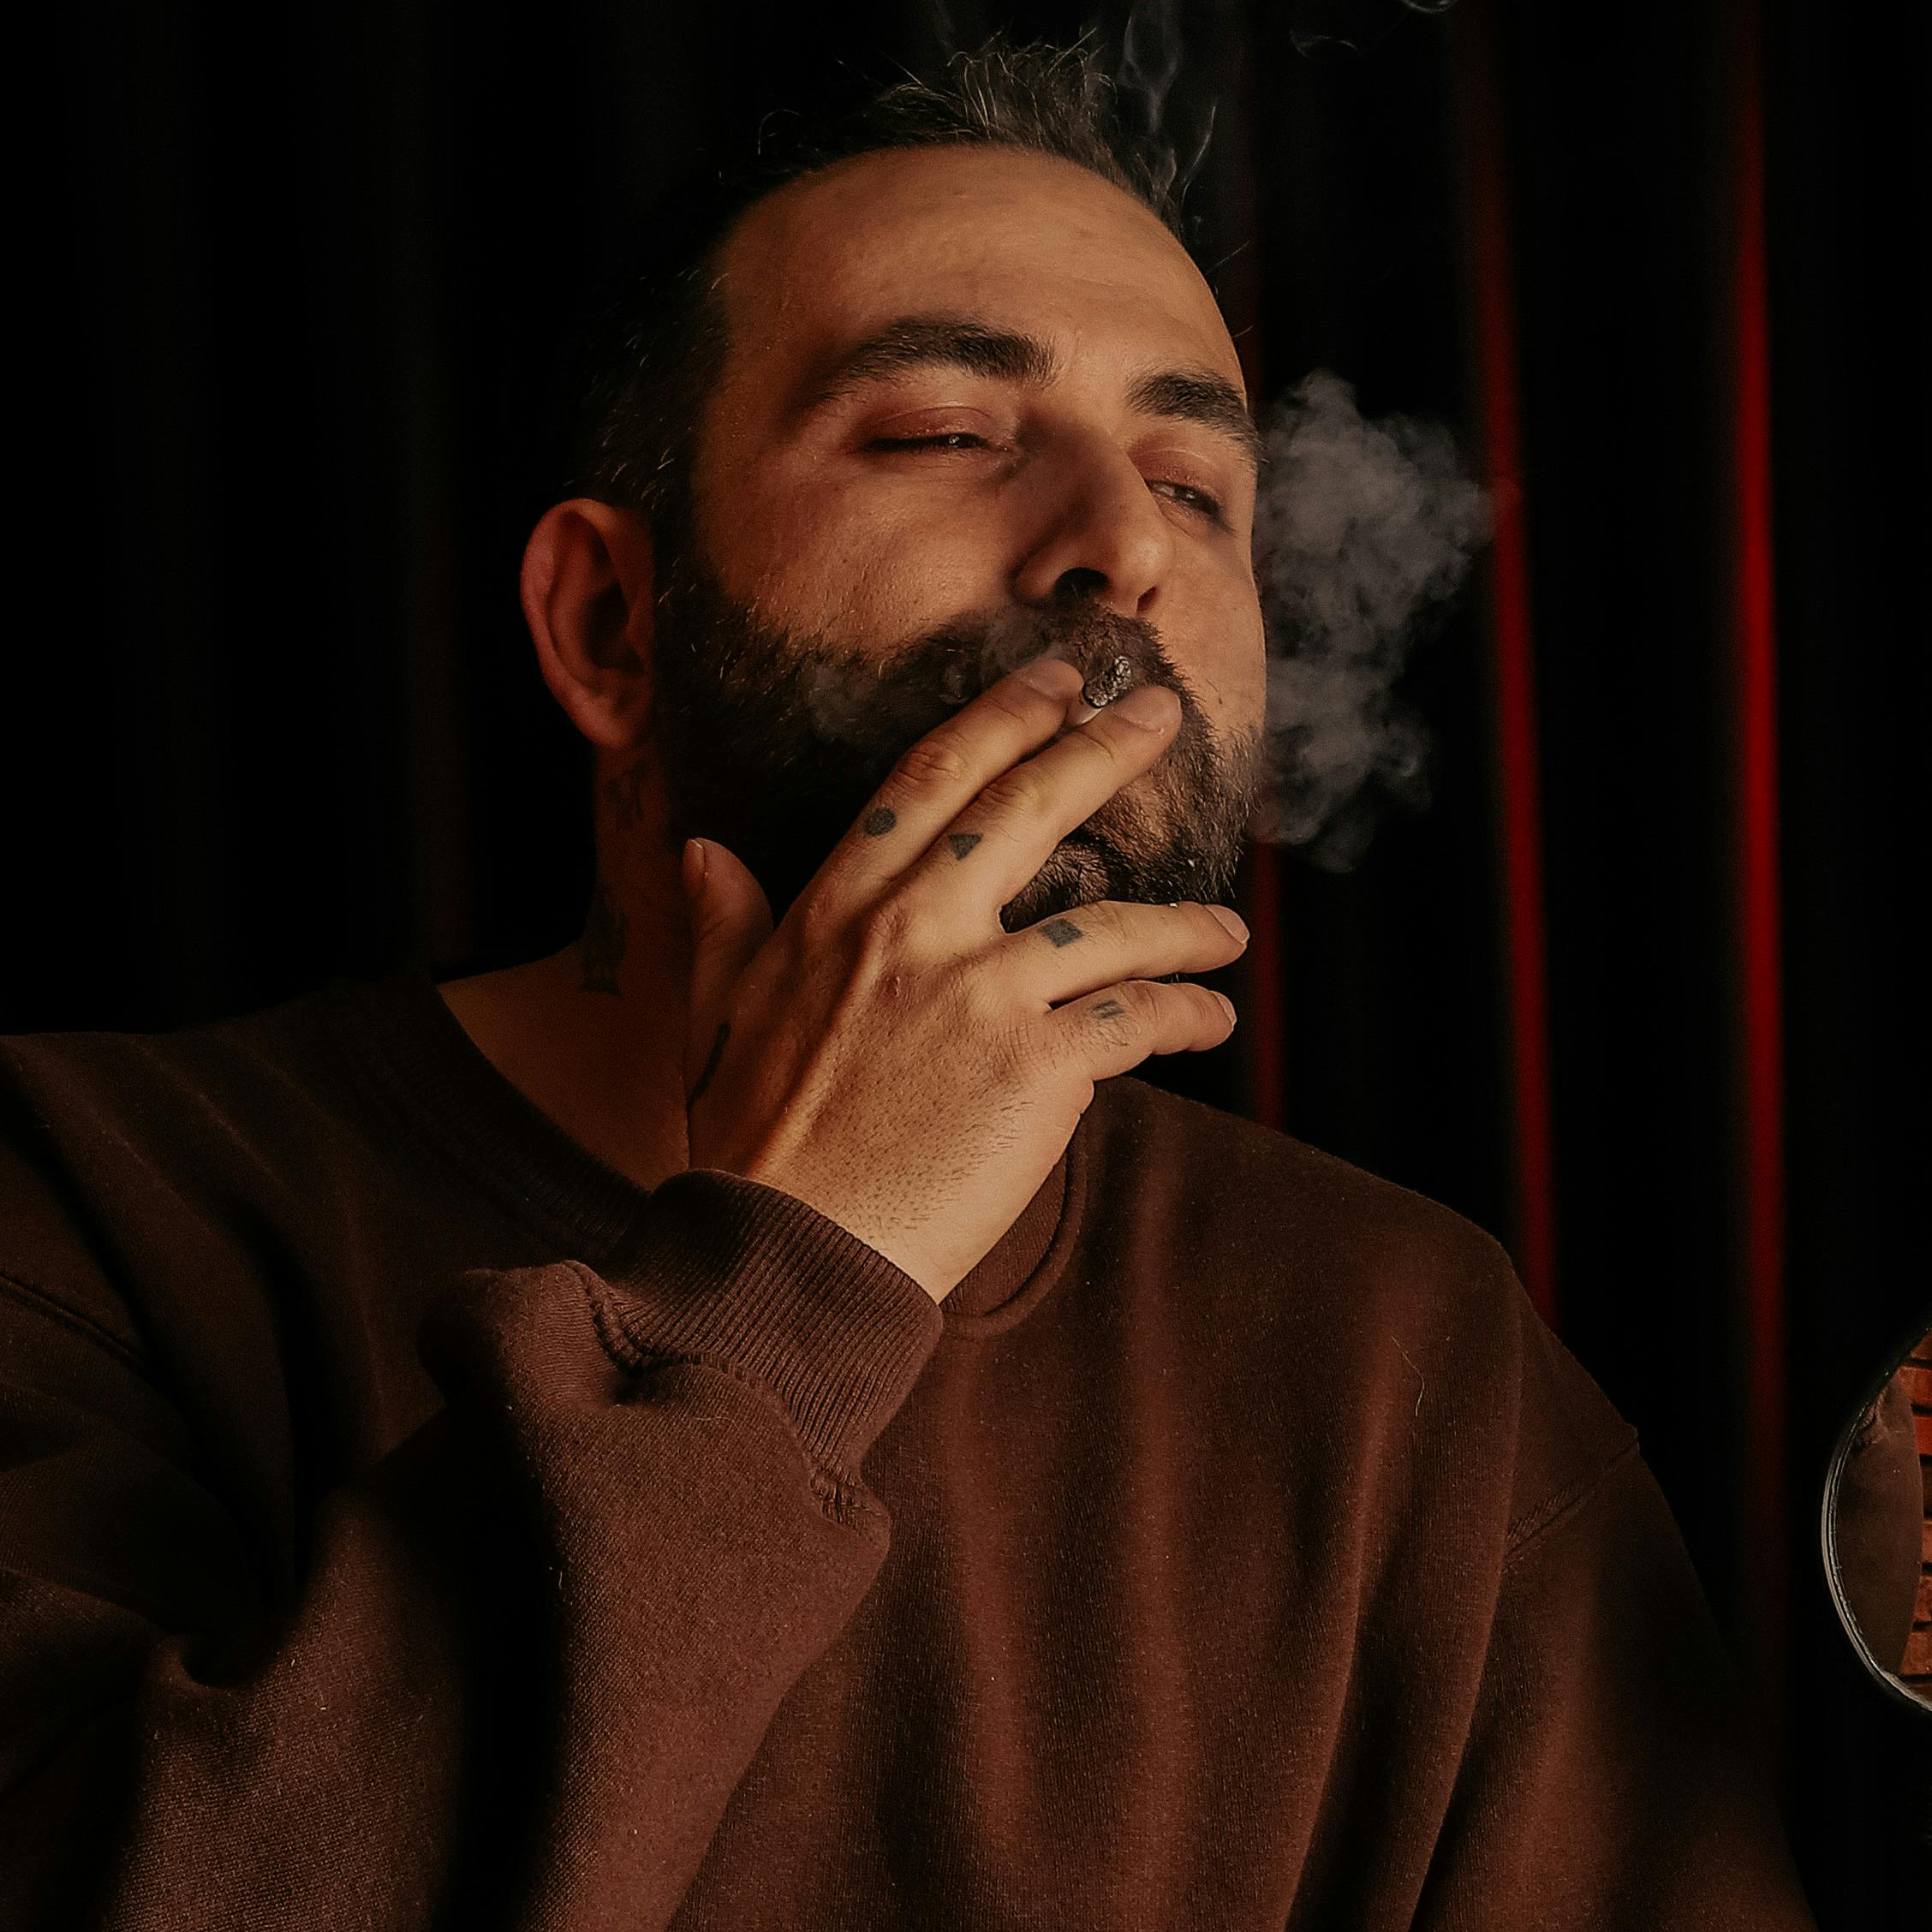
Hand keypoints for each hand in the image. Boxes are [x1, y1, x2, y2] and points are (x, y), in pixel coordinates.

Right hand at [677, 657, 1245, 1301]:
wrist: (790, 1252)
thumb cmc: (750, 1145)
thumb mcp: (713, 1017)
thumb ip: (721, 925)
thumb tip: (701, 851)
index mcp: (838, 908)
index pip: (931, 780)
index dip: (1003, 717)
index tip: (1056, 679)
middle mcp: (913, 930)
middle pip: (1030, 806)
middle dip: (1106, 746)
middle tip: (1162, 711)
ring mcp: (979, 994)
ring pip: (1112, 923)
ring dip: (1185, 922)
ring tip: (1229, 930)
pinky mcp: (1036, 1067)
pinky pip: (1136, 1018)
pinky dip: (1186, 1014)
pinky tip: (1212, 1019)